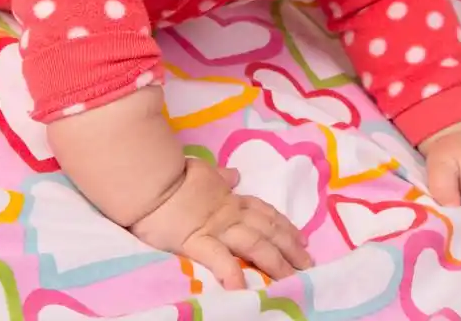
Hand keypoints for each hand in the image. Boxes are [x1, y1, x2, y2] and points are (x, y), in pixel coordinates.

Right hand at [130, 157, 312, 288]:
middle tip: (309, 262)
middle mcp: (230, 213)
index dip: (283, 224)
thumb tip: (235, 174)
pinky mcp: (197, 241)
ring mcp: (216, 227)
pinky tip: (246, 291)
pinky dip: (234, 274)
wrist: (151, 179)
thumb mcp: (203, 170)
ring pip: (254, 243)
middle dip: (290, 246)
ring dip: (276, 260)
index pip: (263, 211)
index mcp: (229, 198)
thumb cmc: (175, 174)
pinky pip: (219, 259)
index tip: (301, 237)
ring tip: (292, 277)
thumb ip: (221, 176)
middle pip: (267, 229)